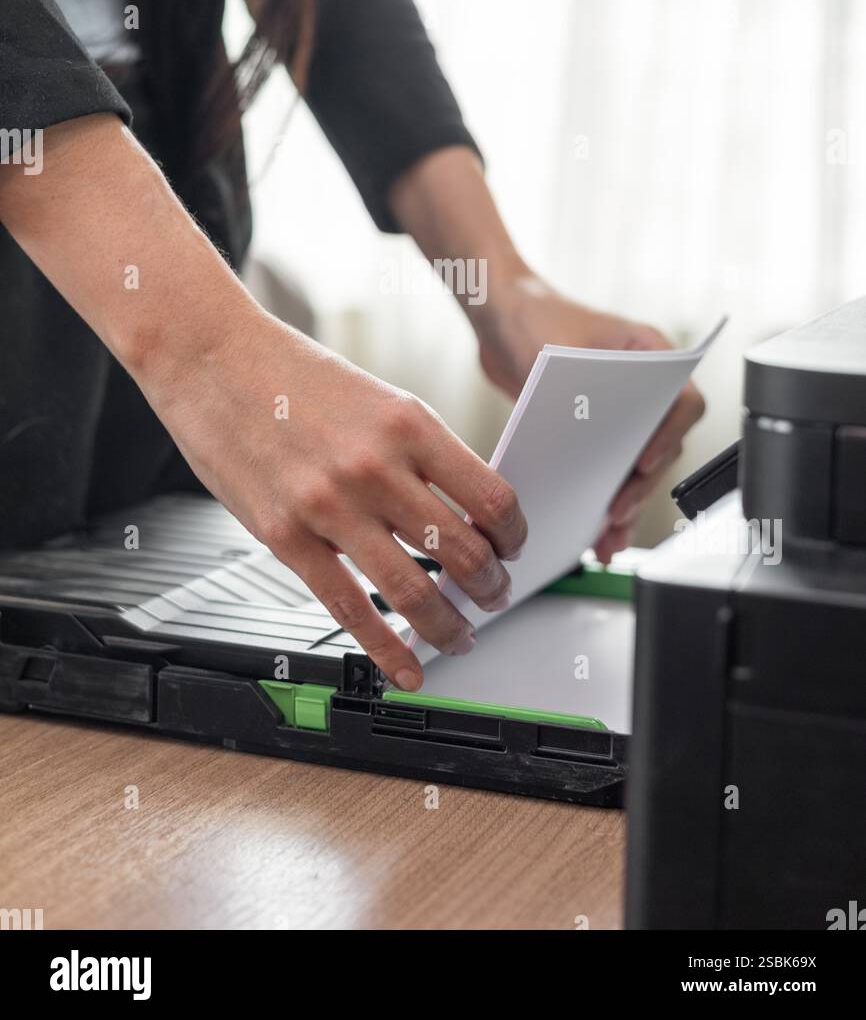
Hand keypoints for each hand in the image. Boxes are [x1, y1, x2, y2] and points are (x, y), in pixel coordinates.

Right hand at [139, 307, 527, 689]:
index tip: (514, 549)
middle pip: (462, 550)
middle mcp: (376, 465)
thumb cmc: (290, 374)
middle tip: (495, 597)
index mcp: (409, 423)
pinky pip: (349, 610)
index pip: (492, 498)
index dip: (514, 536)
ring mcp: (329, 505)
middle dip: (490, 587)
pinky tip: (404, 668)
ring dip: (449, 626)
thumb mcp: (376, 398)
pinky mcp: (285, 537)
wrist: (210, 357)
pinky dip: (387, 650)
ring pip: (414, 590)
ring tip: (460, 635)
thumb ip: (417, 453)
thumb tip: (460, 513)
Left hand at [472, 274, 704, 560]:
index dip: (670, 434)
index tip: (643, 460)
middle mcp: (644, 383)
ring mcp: (624, 408)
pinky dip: (605, 501)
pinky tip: (594, 532)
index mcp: (648, 352)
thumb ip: (573, 386)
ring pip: (639, 466)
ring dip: (627, 503)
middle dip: (642, 484)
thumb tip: (585, 434)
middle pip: (662, 443)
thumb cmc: (534, 316)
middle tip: (617, 512)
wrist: (503, 317)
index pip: (682, 398)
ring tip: (608, 539)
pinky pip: (612, 471)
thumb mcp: (552, 349)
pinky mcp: (599, 429)